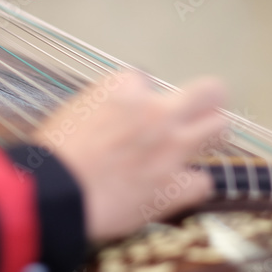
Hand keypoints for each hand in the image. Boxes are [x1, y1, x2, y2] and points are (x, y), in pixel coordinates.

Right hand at [39, 71, 227, 240]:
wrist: (53, 192)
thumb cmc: (52, 154)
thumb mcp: (71, 111)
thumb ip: (100, 107)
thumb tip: (109, 117)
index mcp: (123, 88)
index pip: (146, 80)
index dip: (140, 97)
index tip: (132, 110)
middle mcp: (156, 111)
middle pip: (207, 91)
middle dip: (205, 100)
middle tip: (198, 112)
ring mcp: (172, 148)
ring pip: (220, 128)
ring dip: (210, 135)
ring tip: (200, 145)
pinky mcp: (177, 186)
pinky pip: (204, 181)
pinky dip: (192, 185)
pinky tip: (180, 188)